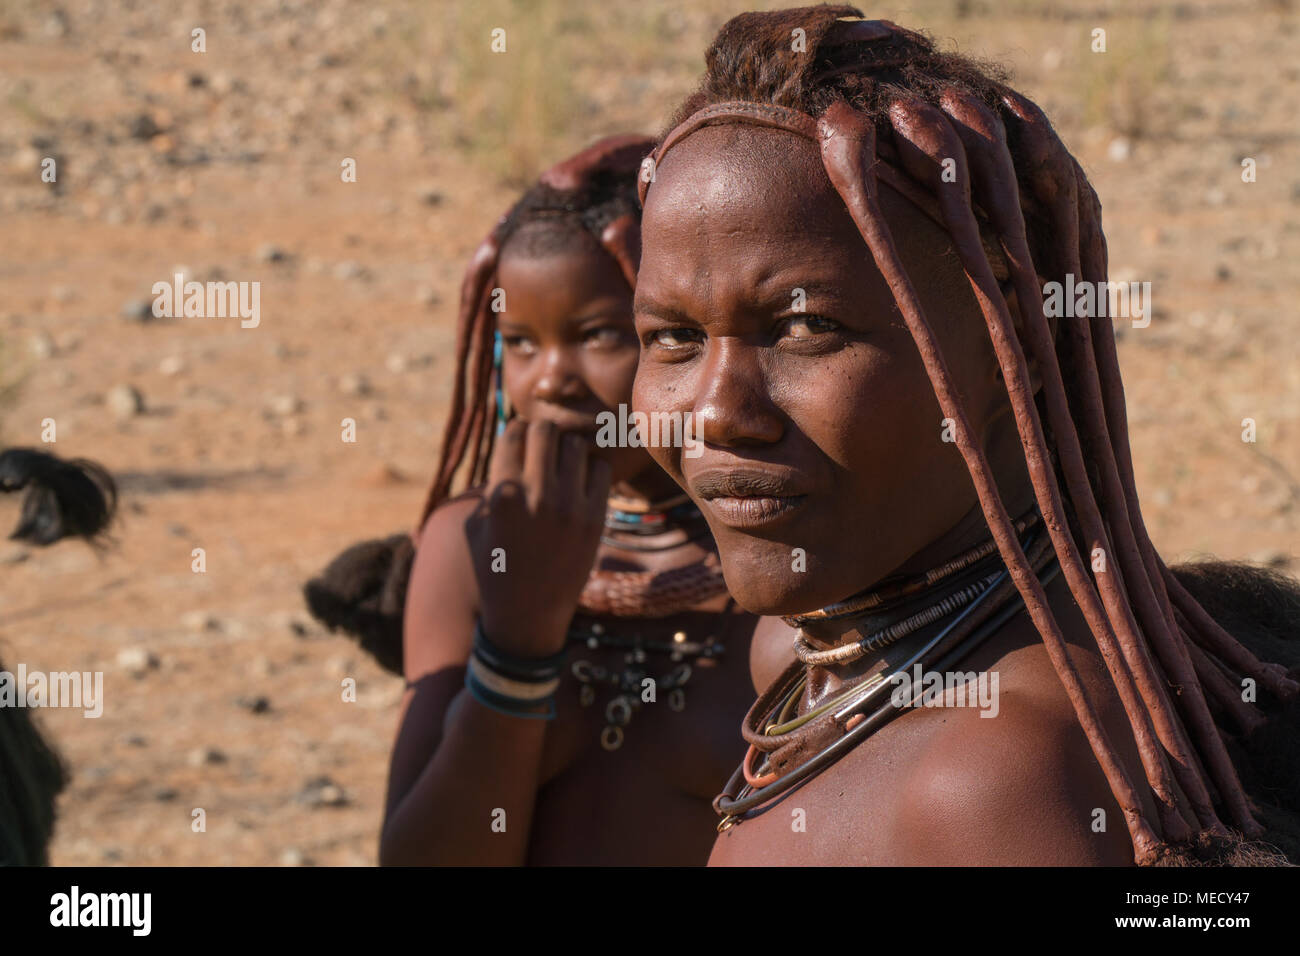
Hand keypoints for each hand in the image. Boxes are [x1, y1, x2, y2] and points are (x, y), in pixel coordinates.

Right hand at [467, 419, 610, 657]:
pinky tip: (579, 488)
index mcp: (501, 493)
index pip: (514, 432)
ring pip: (576, 445)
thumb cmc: (494, 567)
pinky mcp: (595, 520)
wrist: (527, 616)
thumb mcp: (475, 526)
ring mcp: (570, 507)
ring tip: (561, 471)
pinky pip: (601, 470)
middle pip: (547, 429)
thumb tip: (514, 445)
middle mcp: (536, 495)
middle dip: (543, 435)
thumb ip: (490, 484)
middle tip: (542, 452)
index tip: (520, 447)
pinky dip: (591, 472)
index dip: (516, 435)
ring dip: (567, 452)